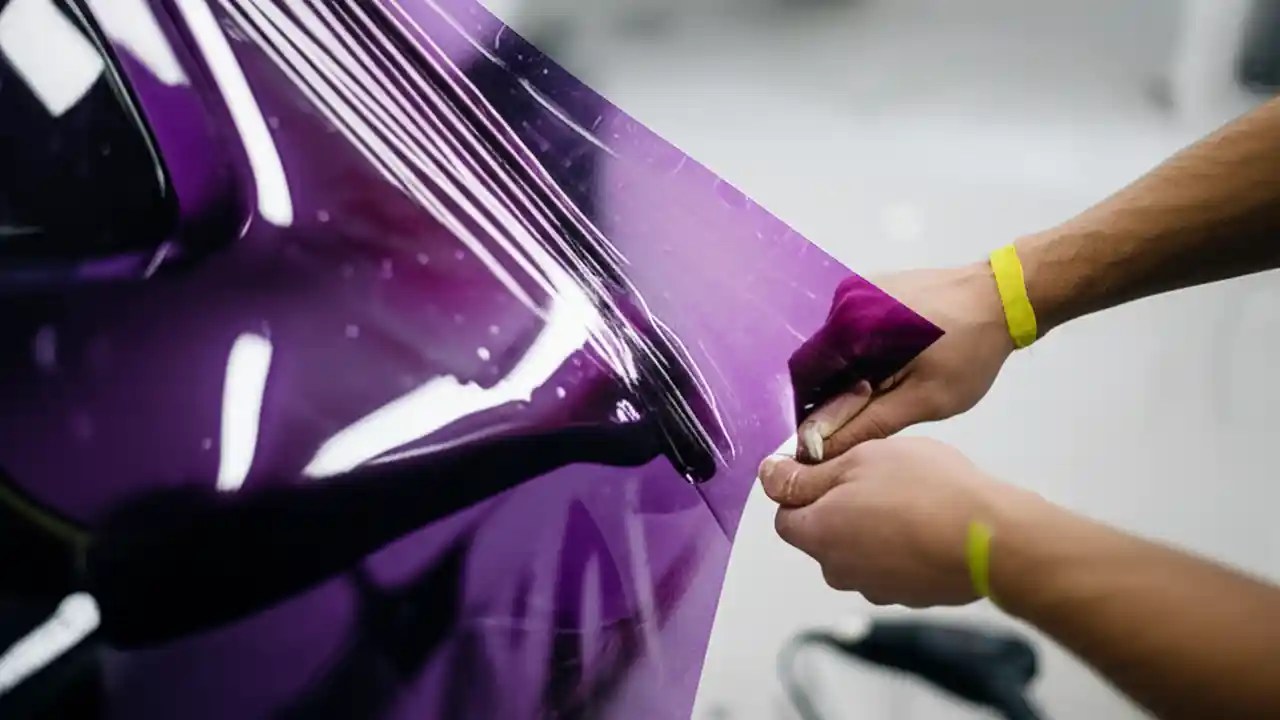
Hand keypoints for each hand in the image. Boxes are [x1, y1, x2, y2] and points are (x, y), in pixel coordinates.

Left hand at [758, 437, 1037, 607]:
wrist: (991, 538)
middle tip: (877, 478)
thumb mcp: (858, 460)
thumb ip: (807, 474)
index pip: (786, 517)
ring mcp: (876, 590)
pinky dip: (902, 547)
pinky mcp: (911, 598)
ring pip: (859, 551)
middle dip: (840, 508)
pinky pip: (893, 566)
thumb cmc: (923, 489)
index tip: (832, 468)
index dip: (803, 489)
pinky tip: (929, 525)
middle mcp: (839, 572)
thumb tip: (768, 477)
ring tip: (910, 500)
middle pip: (822, 536)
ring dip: (872, 528)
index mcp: (818, 535)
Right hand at [792, 264, 1013, 461]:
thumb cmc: (970, 353)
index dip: (811, 409)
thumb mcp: (923, 400)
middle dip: (835, 390)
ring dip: (849, 370)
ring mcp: (857, 288)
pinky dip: (862, 349)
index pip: (803, 376)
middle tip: (870, 412)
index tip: (833, 433)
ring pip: (834, 345)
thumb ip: (866, 424)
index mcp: (849, 327)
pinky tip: (895, 359)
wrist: (1002, 297)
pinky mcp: (871, 284)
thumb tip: (817, 450)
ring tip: (888, 385)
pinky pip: (851, 326)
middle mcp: (843, 300)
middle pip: (818, 359)